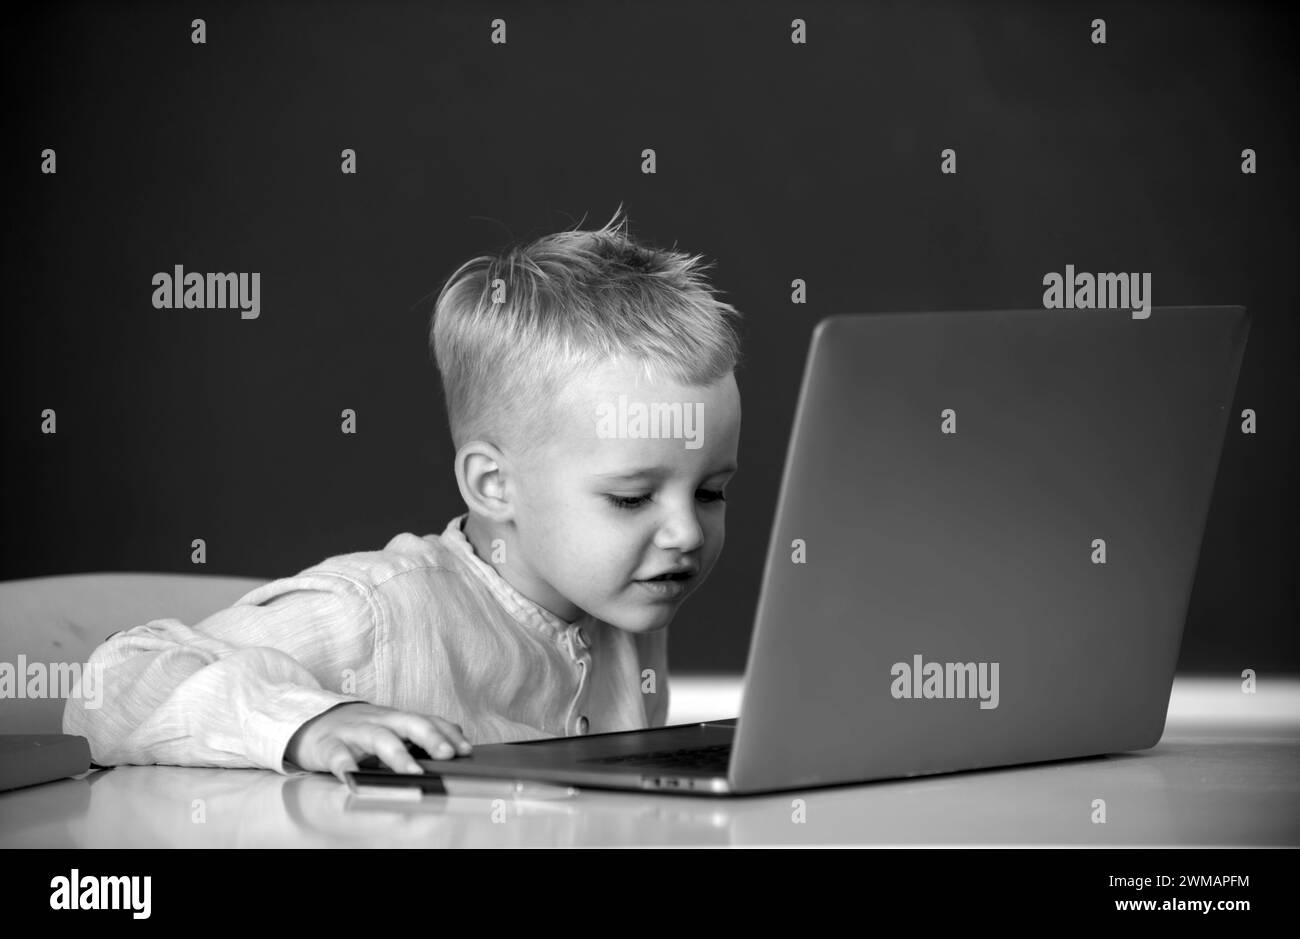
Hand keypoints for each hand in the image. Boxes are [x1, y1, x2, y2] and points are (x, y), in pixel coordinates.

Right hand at [285, 702, 472, 782]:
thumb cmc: (360, 730)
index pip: (427, 720)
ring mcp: (354, 731)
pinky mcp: (329, 745)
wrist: (312, 723)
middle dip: (430, 738)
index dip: (447, 733)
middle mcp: (379, 720)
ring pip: (378, 738)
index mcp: (396, 718)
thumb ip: (419, 732)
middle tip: (448, 754)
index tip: (466, 749)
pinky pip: (338, 755)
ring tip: (413, 772)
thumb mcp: (391, 727)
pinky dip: (346, 765)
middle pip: (409, 723)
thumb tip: (457, 735)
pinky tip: (354, 777)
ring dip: (398, 755)